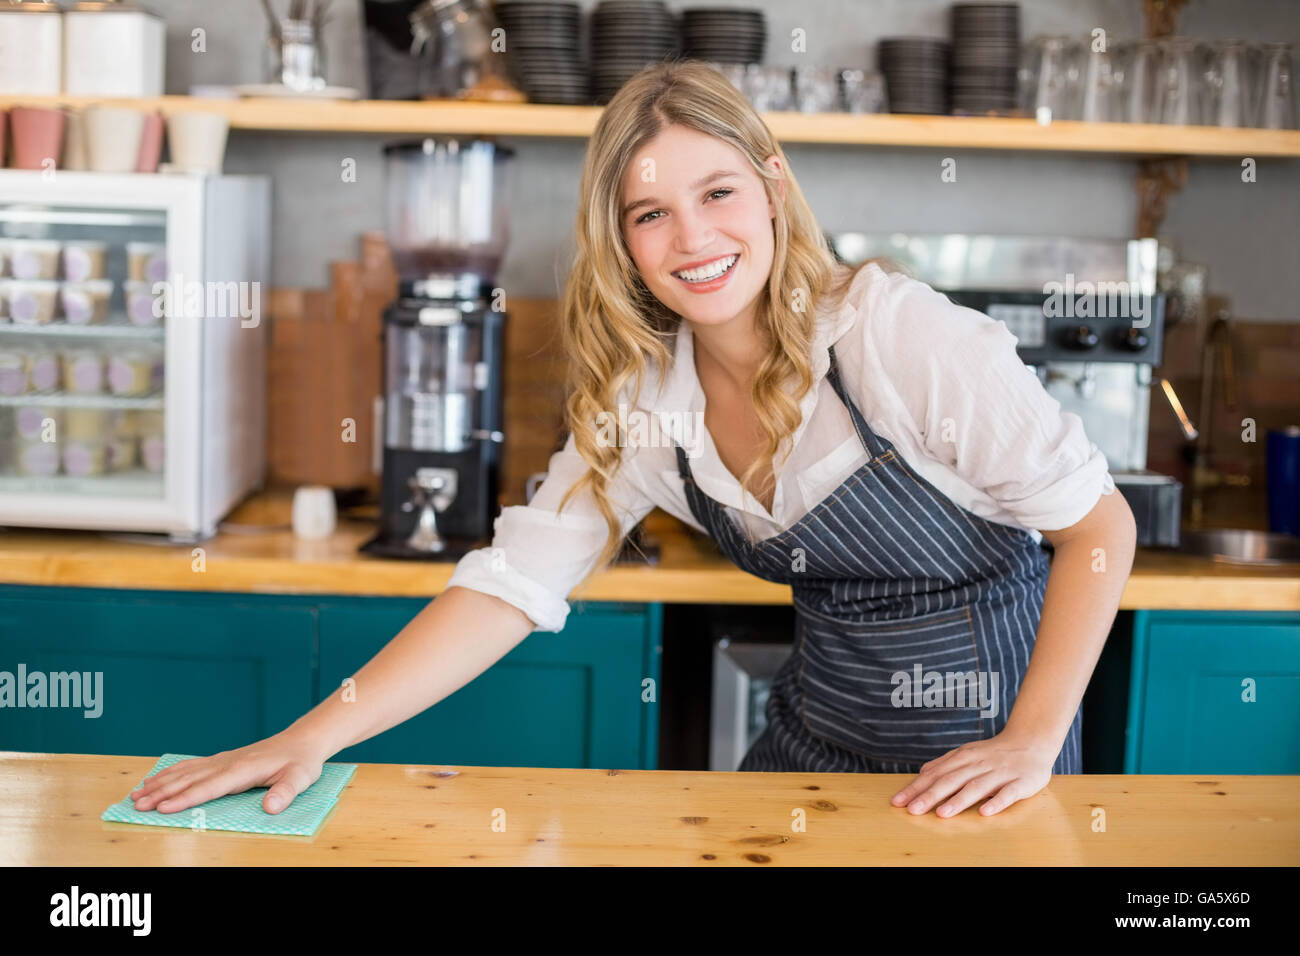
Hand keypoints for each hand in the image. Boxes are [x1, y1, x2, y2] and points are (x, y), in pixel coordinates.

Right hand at [128, 728, 331, 815]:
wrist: (301, 741)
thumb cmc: (300, 762)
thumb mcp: (300, 778)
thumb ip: (286, 793)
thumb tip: (270, 808)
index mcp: (243, 769)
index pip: (209, 787)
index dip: (185, 798)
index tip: (163, 808)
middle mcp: (227, 763)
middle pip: (189, 779)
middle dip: (161, 793)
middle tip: (136, 805)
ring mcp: (222, 760)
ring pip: (185, 772)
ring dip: (160, 783)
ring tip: (135, 794)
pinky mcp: (221, 761)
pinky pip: (191, 766)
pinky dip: (170, 773)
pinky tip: (155, 779)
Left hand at [890, 732, 1056, 817]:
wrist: (1032, 741)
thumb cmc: (994, 752)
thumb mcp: (967, 753)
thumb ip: (946, 764)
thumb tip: (921, 775)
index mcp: (963, 757)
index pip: (935, 774)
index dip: (916, 788)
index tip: (898, 801)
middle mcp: (978, 764)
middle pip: (951, 780)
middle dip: (930, 796)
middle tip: (912, 810)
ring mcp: (1000, 773)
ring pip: (977, 787)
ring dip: (958, 801)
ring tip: (942, 813)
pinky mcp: (1021, 782)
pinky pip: (1008, 794)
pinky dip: (997, 803)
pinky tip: (985, 812)